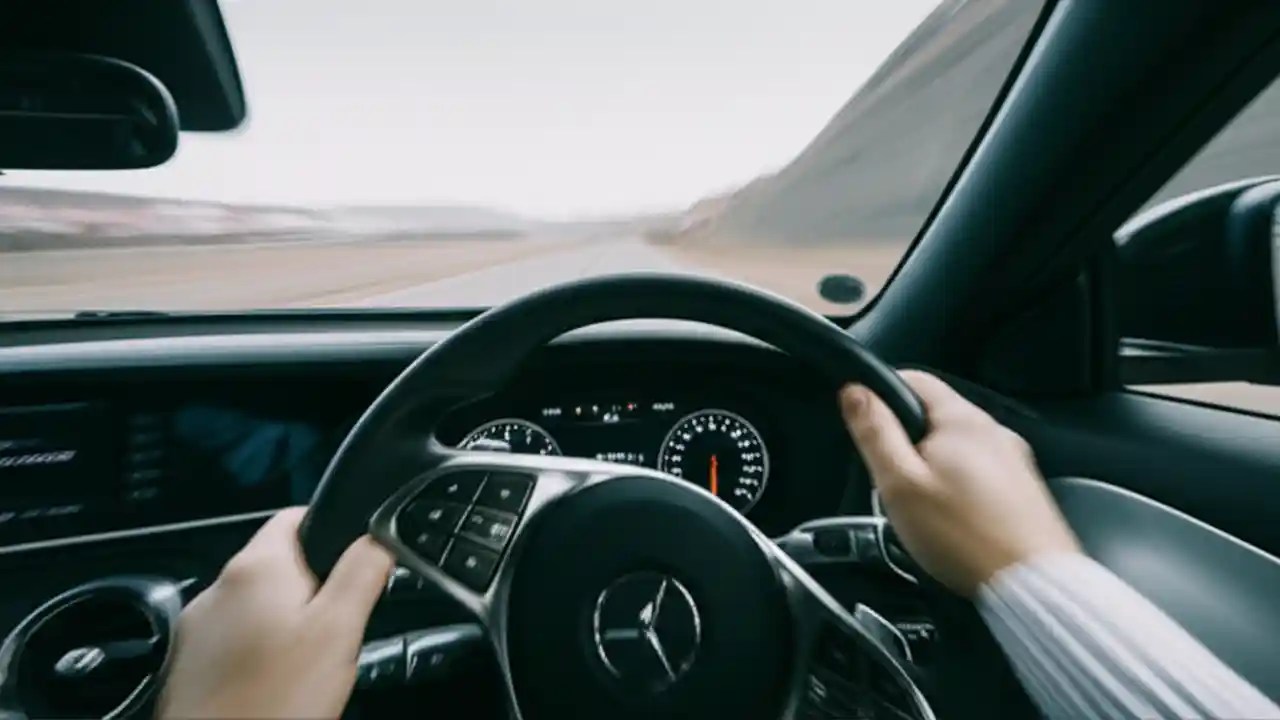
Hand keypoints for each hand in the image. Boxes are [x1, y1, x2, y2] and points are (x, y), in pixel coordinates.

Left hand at [157, 507, 393, 718]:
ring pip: (257, 607)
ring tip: (306, 666)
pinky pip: (234, 642)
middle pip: (280, 566)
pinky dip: (258, 654)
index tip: (355, 566)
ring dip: (284, 624)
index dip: (334, 533)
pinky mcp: (189, 664)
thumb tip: (378, 536)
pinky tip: (276, 685)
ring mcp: (197, 628)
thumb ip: (362, 573)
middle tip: (336, 631)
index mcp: (256, 567)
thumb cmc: (277, 700)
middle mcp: (217, 589)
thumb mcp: (339, 630)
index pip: (297, 516)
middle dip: (313, 591)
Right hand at [839, 371, 1079, 595]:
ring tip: (925, 510)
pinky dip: (960, 489)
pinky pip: (980, 474)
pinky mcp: (1024, 488)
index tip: (866, 422)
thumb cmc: (964, 538)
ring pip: (957, 448)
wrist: (1029, 586)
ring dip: (934, 468)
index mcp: (963, 420)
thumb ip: (875, 433)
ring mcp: (1014, 459)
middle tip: (894, 483)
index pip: (914, 379)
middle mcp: (995, 430)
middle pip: (935, 418)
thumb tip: (855, 391)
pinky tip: (954, 522)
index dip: (881, 393)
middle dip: (908, 443)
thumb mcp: (901, 484)